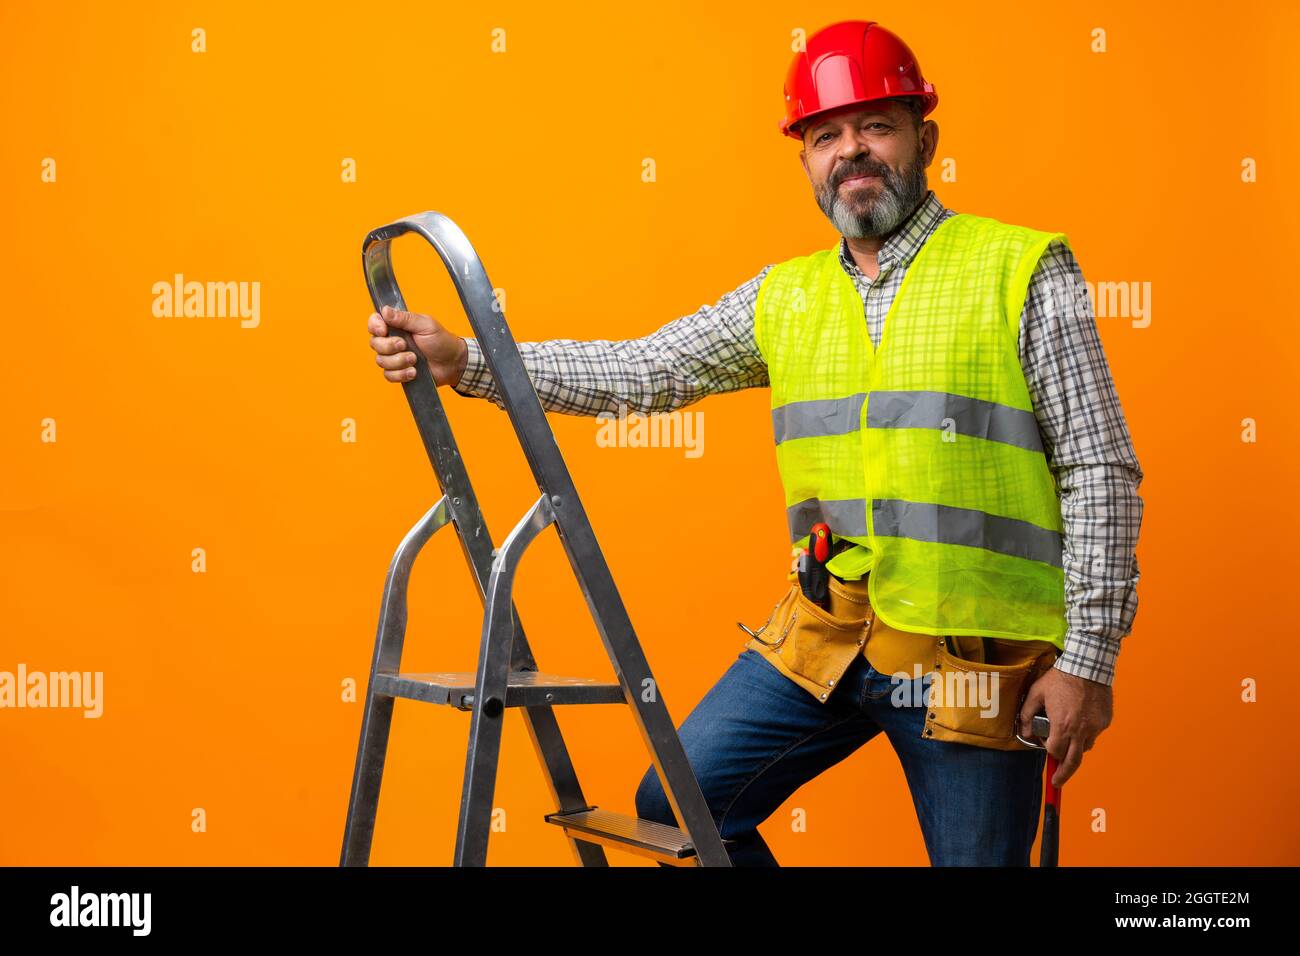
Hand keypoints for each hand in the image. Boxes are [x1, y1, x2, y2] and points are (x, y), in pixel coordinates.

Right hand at [367, 305, 468, 386]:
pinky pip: (389, 375)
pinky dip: (401, 374)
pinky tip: (414, 371)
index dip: (375, 326)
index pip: (375, 323)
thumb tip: (385, 310)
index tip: (383, 330)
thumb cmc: (441, 341)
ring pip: (381, 361)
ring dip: (399, 361)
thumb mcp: (425, 325)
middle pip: (375, 344)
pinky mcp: (399, 372)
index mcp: (397, 326)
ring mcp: (395, 357)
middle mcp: (392, 341)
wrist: (452, 363)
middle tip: (405, 345)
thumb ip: (404, 318)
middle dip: (389, 347)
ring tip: (415, 359)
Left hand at [1017, 667, 1112, 788]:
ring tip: (1069, 736)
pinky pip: (1094, 734)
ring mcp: (1095, 727)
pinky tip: (1080, 719)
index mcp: (1063, 726)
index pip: (1055, 752)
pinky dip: (1086, 733)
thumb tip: (1023, 732)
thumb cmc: (1060, 678)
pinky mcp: (1105, 721)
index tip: (1047, 745)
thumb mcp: (1035, 693)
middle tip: (1057, 782)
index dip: (1049, 750)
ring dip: (1076, 748)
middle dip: (1064, 774)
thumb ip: (1026, 715)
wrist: (1087, 665)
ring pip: (1085, 748)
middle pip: (1073, 762)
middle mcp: (1081, 731)